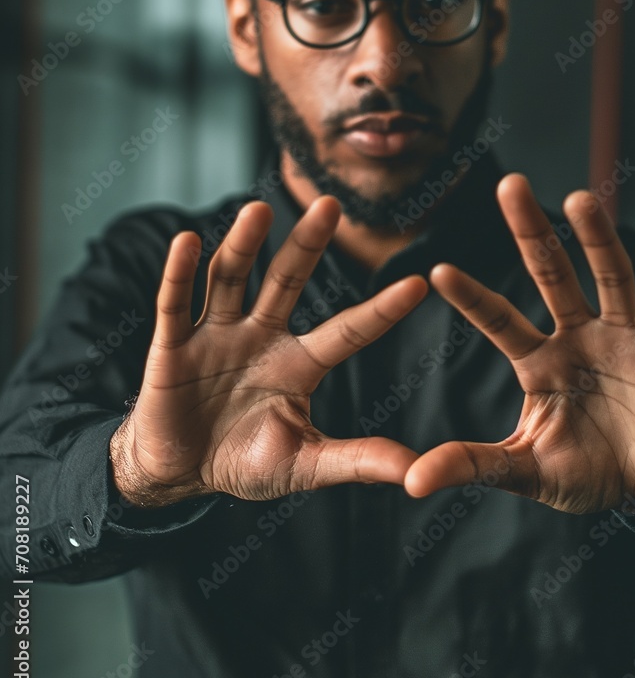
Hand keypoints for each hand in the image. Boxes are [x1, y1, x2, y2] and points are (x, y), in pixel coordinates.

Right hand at [110, 196, 427, 505]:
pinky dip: (178, 273)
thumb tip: (417, 470)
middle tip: (329, 205)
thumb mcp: (305, 465)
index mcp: (298, 364)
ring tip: (259, 211)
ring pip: (231, 279)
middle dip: (306, 245)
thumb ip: (356, 460)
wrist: (179, 472)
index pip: (347, 330)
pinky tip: (186, 240)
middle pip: (286, 281)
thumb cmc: (245, 463)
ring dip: (242, 245)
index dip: (381, 309)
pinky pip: (175, 304)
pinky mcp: (172, 345)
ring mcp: (216, 335)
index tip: (419, 284)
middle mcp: (261, 337)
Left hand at [404, 174, 634, 523]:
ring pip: (610, 279)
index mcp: (540, 362)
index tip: (436, 270)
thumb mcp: (525, 470)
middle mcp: (578, 338)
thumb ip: (475, 465)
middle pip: (550, 274)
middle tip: (509, 184)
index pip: (500, 320)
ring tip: (578, 200)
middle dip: (531, 232)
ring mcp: (624, 341)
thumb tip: (412, 482)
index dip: (472, 298)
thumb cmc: (587, 472)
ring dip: (596, 240)